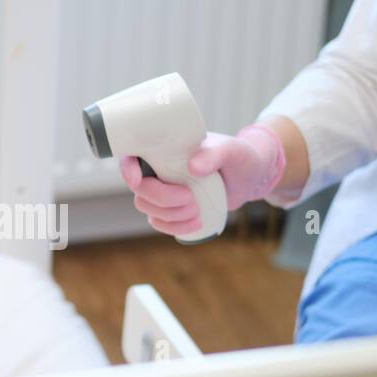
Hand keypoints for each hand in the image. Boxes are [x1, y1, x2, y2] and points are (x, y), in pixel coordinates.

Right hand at [119, 124, 284, 235]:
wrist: (250, 176)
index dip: (127, 168)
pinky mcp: (172, 209)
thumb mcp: (231, 150)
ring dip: (170, 215)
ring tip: (197, 210)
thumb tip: (192, 167)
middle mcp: (159, 169)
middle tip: (189, 198)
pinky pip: (159, 223)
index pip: (131, 154)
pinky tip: (196, 223)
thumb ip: (214, 154)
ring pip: (147, 208)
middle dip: (161, 198)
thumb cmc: (238, 156)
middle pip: (139, 189)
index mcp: (165, 148)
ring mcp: (163, 190)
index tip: (138, 179)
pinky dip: (174, 227)